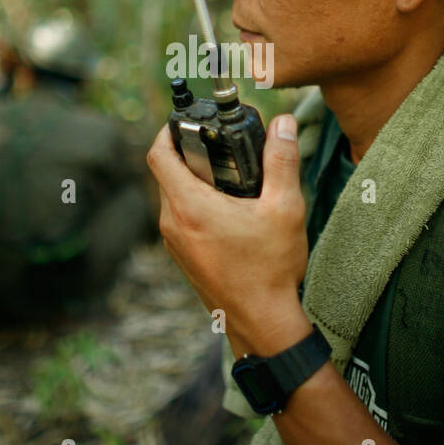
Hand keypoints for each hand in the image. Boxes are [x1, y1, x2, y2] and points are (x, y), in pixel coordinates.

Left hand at [146, 113, 310, 356]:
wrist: (262, 322)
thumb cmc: (270, 269)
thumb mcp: (284, 208)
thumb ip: (282, 161)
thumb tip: (283, 124)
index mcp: (190, 206)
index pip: (159, 154)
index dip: (168, 130)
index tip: (189, 121)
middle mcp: (173, 223)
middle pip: (167, 173)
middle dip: (190, 154)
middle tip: (222, 147)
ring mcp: (174, 243)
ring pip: (174, 196)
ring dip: (195, 181)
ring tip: (231, 179)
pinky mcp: (182, 257)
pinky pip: (180, 218)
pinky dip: (197, 205)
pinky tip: (230, 211)